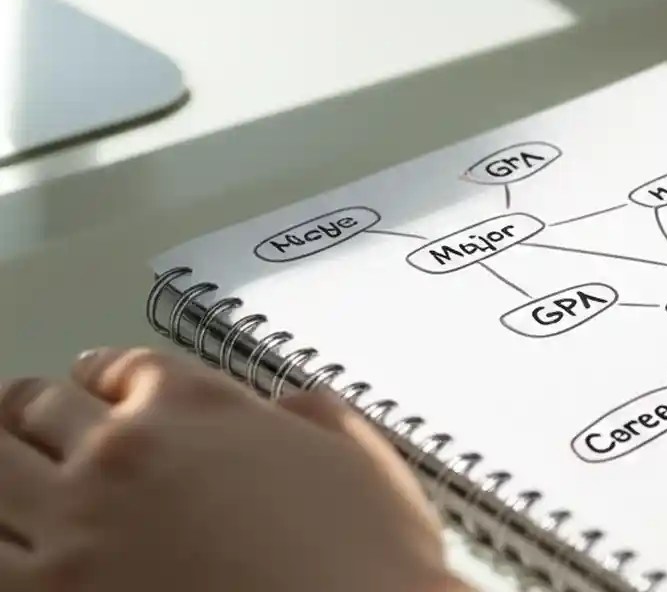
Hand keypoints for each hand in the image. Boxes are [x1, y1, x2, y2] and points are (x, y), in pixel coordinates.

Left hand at [0, 347, 472, 591]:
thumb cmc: (368, 561)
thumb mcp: (361, 460)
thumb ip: (311, 418)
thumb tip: (286, 408)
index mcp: (197, 406)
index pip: (124, 367)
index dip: (105, 374)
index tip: (97, 382)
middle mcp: (123, 450)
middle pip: (40, 408)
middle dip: (32, 410)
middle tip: (23, 415)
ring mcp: (75, 525)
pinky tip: (6, 540)